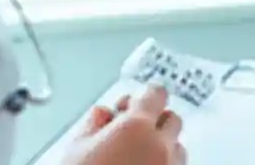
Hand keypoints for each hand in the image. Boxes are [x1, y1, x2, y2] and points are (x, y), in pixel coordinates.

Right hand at [61, 86, 186, 164]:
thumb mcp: (76, 149)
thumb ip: (93, 124)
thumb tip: (103, 115)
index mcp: (137, 127)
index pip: (155, 95)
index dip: (146, 96)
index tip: (139, 100)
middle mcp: (160, 146)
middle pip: (171, 120)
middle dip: (154, 121)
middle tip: (133, 130)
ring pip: (178, 147)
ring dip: (163, 147)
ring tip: (137, 158)